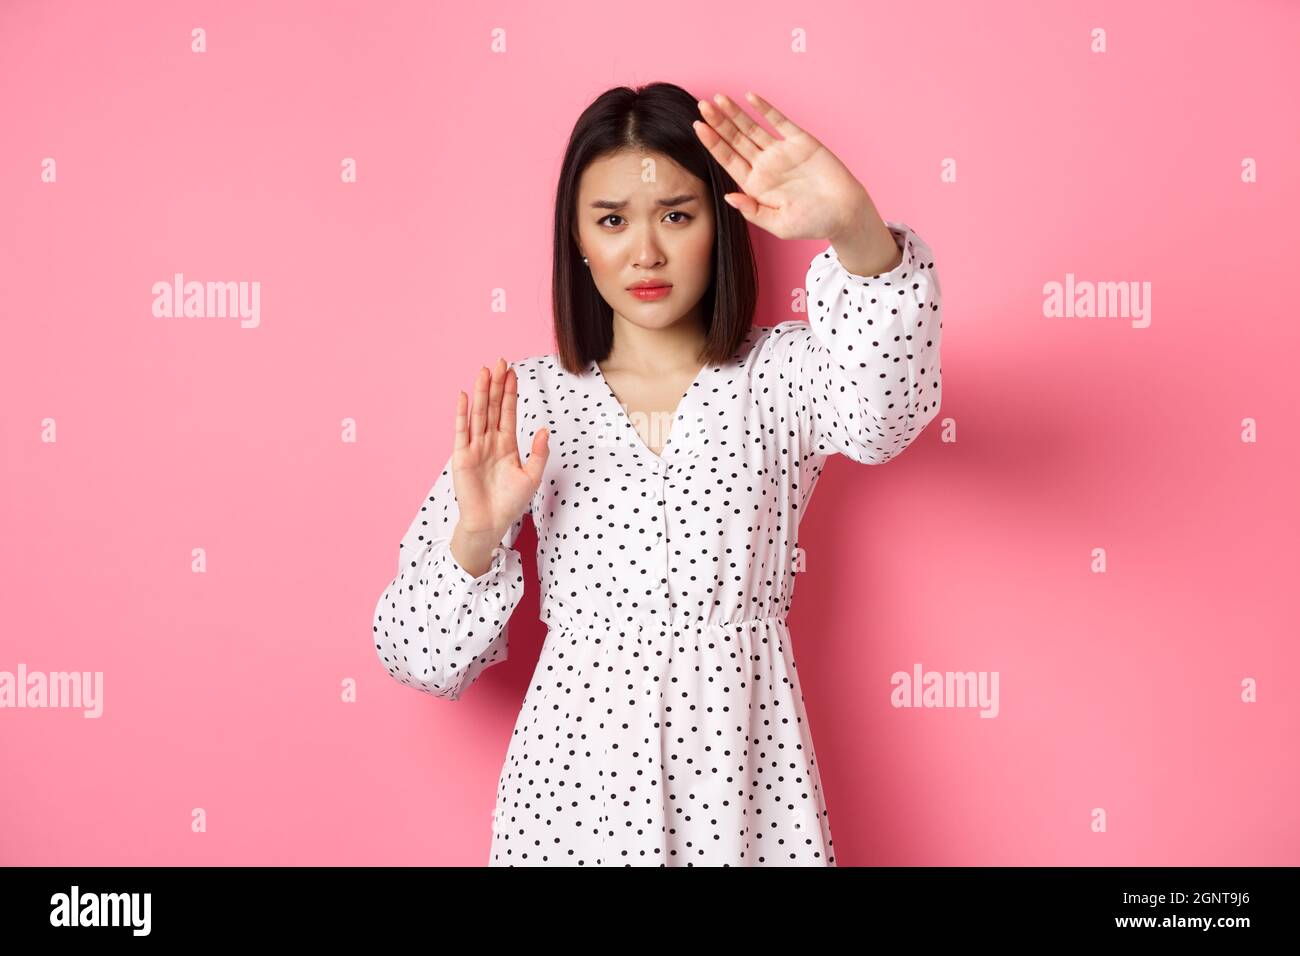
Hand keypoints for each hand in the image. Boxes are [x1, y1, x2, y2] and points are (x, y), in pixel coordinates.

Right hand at [451, 358, 548, 540]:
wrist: (490, 523)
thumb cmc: (510, 503)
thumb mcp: (532, 476)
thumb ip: (539, 453)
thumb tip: (544, 429)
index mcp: (507, 445)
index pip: (508, 412)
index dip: (511, 392)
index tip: (513, 372)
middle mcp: (490, 441)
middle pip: (493, 407)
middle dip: (497, 385)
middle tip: (500, 361)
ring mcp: (475, 447)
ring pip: (479, 413)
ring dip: (481, 392)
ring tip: (485, 371)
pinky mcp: (462, 456)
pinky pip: (462, 430)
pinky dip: (463, 413)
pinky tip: (465, 395)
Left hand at [692, 90, 877, 244]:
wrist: (845, 212)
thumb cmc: (813, 223)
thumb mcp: (779, 225)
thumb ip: (753, 211)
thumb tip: (729, 197)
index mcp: (755, 186)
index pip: (728, 160)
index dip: (713, 143)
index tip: (698, 127)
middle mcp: (765, 166)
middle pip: (736, 140)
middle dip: (719, 123)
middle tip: (703, 105)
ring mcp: (781, 152)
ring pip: (752, 128)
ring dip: (736, 113)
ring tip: (719, 98)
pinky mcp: (800, 141)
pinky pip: (779, 121)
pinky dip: (765, 109)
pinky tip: (750, 97)